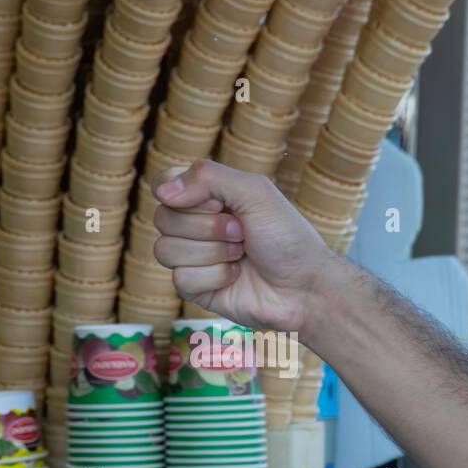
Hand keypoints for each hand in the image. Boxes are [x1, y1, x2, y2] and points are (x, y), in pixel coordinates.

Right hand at [152, 159, 341, 335]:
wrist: (304, 286)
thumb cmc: (286, 236)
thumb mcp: (255, 192)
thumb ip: (208, 178)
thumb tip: (163, 191)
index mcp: (207, 196)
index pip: (164, 185)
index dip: (182, 193)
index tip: (217, 202)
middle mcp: (195, 225)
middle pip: (163, 218)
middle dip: (207, 226)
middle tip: (241, 231)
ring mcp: (193, 258)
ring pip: (165, 250)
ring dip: (212, 252)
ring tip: (241, 254)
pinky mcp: (196, 288)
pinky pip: (181, 279)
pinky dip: (215, 276)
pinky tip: (236, 276)